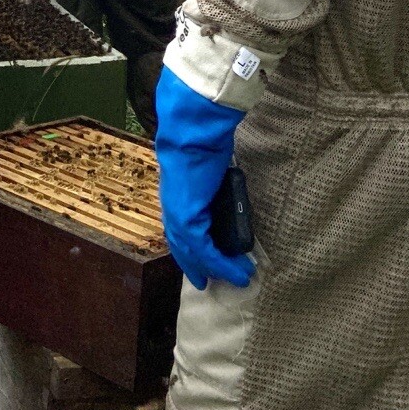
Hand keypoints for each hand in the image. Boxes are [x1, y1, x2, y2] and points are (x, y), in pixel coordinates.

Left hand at [155, 62, 253, 289]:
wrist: (192, 128)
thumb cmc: (200, 136)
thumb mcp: (206, 161)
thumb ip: (208, 173)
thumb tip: (222, 170)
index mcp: (175, 191)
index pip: (179, 227)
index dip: (188, 246)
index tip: (201, 258)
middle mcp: (171, 205)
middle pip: (180, 245)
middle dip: (195, 265)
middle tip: (208, 281)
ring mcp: (177, 212)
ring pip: (193, 252)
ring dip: (214, 268)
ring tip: (236, 277)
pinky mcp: (187, 217)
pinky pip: (204, 249)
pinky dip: (220, 263)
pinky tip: (236, 270)